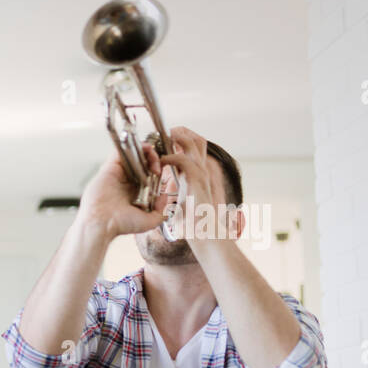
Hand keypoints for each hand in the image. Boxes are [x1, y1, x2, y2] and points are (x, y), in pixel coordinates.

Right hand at [75, 144, 174, 242]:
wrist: (102, 223)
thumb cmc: (121, 225)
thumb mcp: (149, 222)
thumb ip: (161, 211)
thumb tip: (164, 196)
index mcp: (134, 192)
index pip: (148, 174)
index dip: (158, 169)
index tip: (165, 171)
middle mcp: (126, 182)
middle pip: (142, 162)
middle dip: (154, 160)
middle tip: (159, 166)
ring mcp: (117, 174)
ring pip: (133, 155)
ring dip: (147, 152)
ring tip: (154, 159)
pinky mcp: (109, 168)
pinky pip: (121, 151)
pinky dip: (133, 146)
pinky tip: (146, 150)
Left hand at [157, 126, 225, 242]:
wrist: (207, 235)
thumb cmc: (195, 224)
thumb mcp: (183, 204)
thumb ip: (177, 196)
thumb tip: (165, 198)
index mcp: (199, 174)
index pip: (196, 147)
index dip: (183, 139)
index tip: (167, 138)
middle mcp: (203, 170)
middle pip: (197, 139)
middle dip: (181, 132)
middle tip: (164, 132)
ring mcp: (202, 174)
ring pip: (193, 143)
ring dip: (176, 137)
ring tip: (162, 138)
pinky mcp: (196, 181)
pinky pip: (183, 160)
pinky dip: (170, 157)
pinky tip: (160, 161)